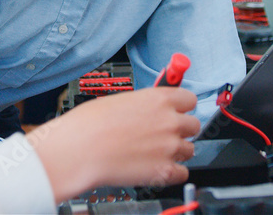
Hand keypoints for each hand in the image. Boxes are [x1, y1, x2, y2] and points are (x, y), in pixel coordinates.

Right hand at [27, 87, 199, 202]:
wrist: (79, 150)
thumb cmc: (89, 124)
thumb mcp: (120, 100)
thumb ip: (144, 105)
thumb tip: (151, 109)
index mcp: (159, 99)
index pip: (190, 99)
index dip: (182, 107)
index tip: (176, 111)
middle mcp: (169, 121)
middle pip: (193, 125)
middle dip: (180, 130)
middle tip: (164, 134)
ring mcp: (170, 146)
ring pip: (189, 149)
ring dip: (176, 152)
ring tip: (155, 153)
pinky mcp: (165, 171)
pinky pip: (182, 173)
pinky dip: (172, 173)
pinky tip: (156, 168)